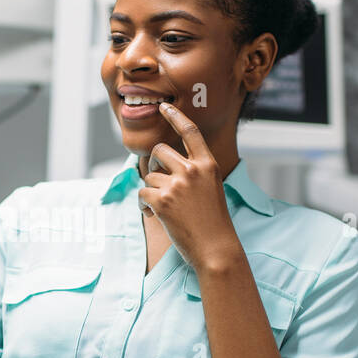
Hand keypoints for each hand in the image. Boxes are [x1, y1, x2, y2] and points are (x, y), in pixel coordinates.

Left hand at [138, 102, 240, 270]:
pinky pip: (142, 193)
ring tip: (164, 208)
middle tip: (160, 182)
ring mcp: (177, 184)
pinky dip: (144, 204)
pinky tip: (155, 215)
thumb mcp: (211, 189)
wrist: (215, 249)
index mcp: (208, 165)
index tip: (163, 107)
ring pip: (149, 175)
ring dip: (151, 190)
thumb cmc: (214, 223)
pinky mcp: (162, 200)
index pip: (190, 132)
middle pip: (160, 151)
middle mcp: (192, 170)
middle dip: (154, 164)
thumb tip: (163, 165)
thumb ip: (193, 173)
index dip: (175, 117)